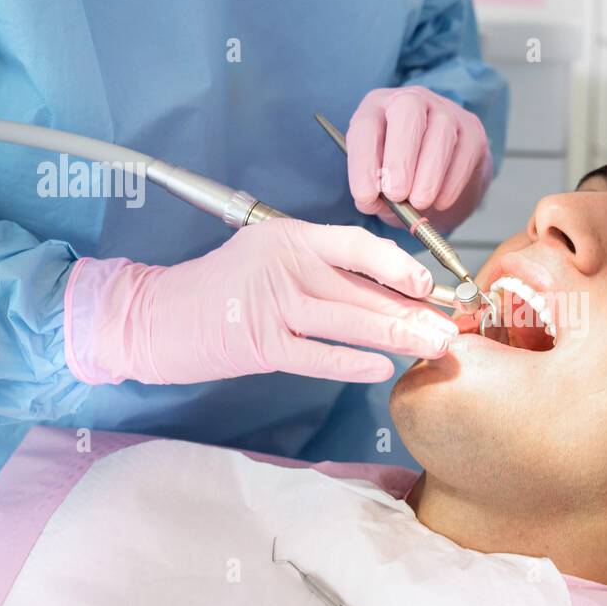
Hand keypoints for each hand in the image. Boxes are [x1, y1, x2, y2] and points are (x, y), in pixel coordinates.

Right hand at [65, 219, 459, 384]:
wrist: (155, 316)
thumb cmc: (224, 290)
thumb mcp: (273, 262)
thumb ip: (325, 271)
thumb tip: (394, 294)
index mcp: (291, 236)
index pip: (358, 245)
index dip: (400, 266)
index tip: (431, 287)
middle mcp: (284, 264)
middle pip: (363, 290)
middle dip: (414, 313)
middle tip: (451, 330)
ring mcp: (271, 304)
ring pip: (349, 321)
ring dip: (397, 337)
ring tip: (434, 349)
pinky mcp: (259, 344)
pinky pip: (317, 356)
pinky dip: (351, 363)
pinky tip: (383, 369)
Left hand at [346, 86, 491, 232]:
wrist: (442, 175)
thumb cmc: (401, 176)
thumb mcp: (379, 180)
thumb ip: (372, 191)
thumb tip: (370, 200)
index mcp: (377, 109)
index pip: (366, 126)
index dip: (363, 161)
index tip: (365, 196)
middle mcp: (411, 99)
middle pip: (408, 110)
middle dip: (400, 156)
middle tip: (396, 194)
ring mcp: (446, 111)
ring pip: (441, 132)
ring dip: (429, 173)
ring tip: (419, 203)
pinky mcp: (472, 130)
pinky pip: (465, 153)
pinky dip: (452, 182)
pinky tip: (441, 202)